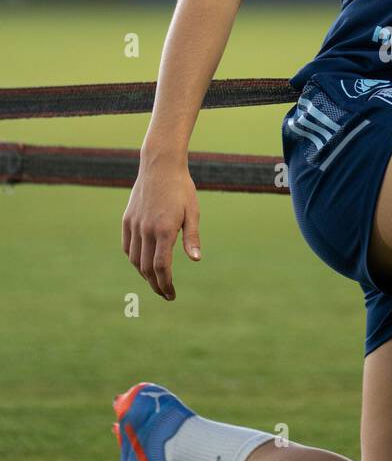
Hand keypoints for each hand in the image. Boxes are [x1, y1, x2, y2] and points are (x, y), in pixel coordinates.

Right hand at [122, 153, 201, 300]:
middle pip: (146, 268)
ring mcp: (134, 225)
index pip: (161, 267)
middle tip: (165, 294)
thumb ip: (192, 237)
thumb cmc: (181, 188)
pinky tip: (142, 264)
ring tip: (156, 281)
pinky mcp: (127, 220)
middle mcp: (146, 230)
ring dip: (144, 274)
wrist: (160, 165)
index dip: (165, 284)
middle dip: (156, 284)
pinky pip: (127, 247)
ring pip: (134, 259)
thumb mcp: (192, 212)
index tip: (171, 295)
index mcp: (164, 230)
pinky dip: (134, 259)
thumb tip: (196, 260)